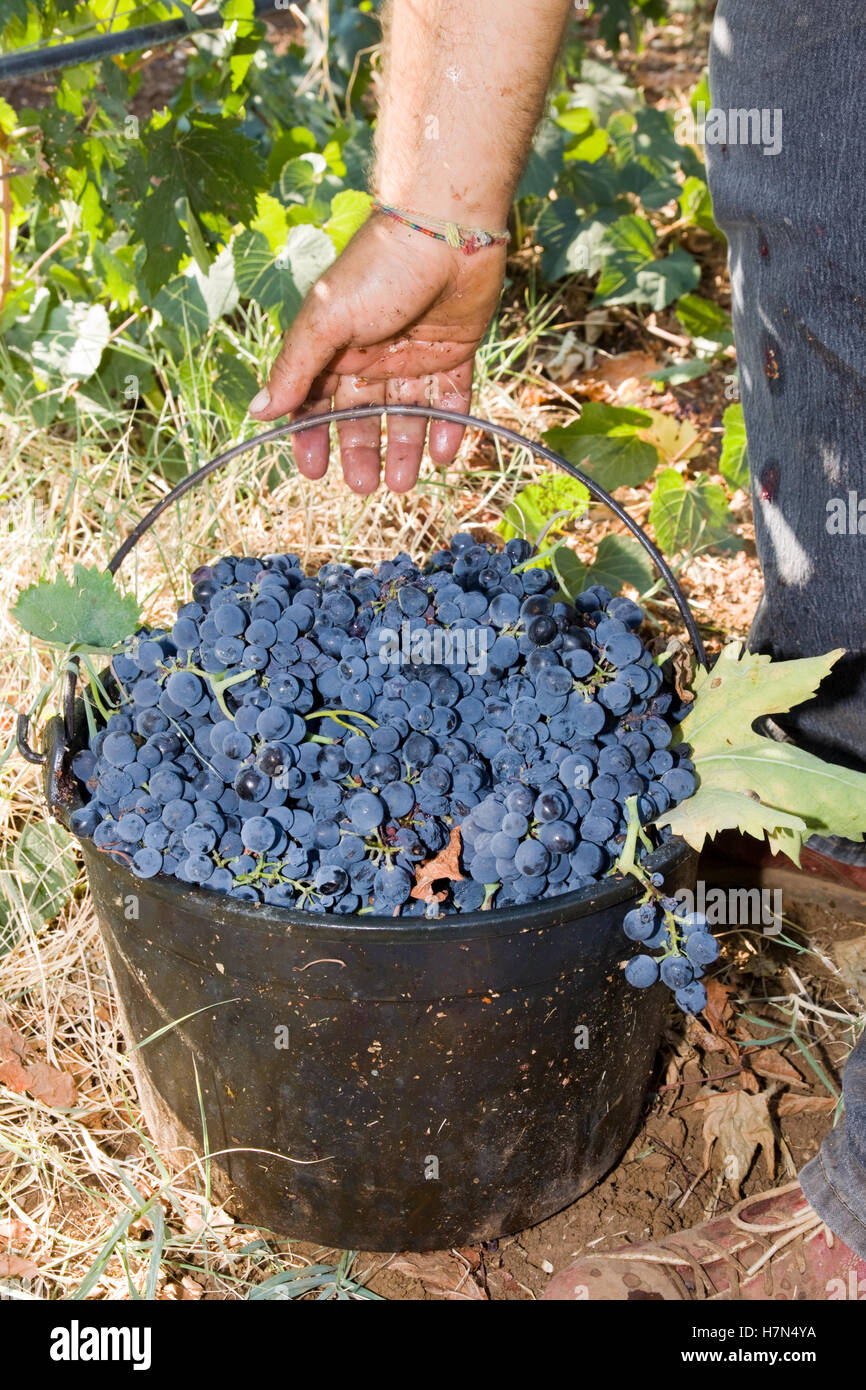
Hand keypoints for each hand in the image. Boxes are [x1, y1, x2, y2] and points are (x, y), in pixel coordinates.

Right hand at [247, 212, 505, 493]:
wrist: (446, 228)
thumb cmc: (379, 268)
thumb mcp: (326, 320)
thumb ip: (295, 368)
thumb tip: (259, 413)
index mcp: (335, 344)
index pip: (316, 400)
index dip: (311, 435)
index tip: (313, 471)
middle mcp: (372, 352)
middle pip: (362, 413)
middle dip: (361, 451)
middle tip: (364, 488)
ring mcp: (414, 352)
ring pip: (407, 412)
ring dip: (404, 448)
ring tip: (402, 486)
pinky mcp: (454, 349)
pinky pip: (450, 397)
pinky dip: (448, 426)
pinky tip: (445, 454)